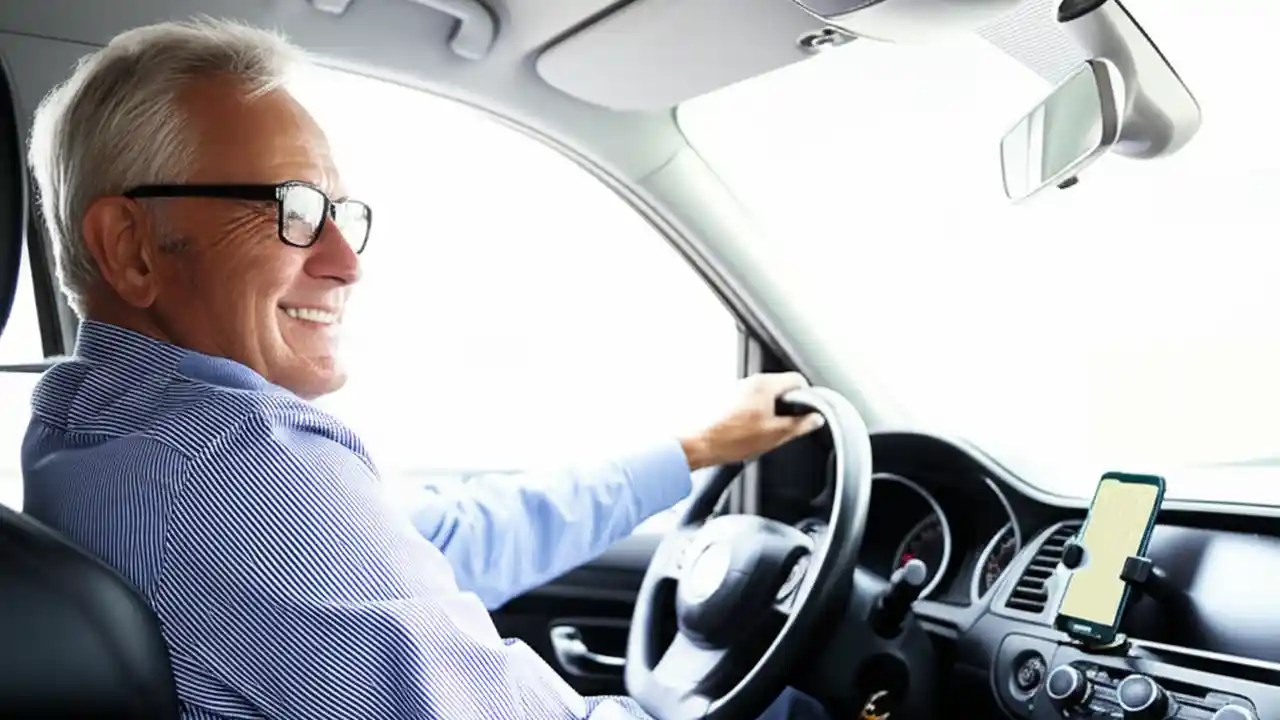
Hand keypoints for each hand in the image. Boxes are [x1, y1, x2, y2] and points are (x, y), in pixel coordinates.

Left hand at [678, 372, 824, 470]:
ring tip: (764, 432)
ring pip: (763, 395)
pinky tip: (748, 432)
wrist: (697, 445)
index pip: (797, 379)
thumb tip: (815, 419)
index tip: (807, 411)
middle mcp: (749, 381)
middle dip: (787, 405)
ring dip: (769, 410)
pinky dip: (754, 413)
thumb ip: (799, 425)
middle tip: (786, 426)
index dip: (807, 396)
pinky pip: (748, 401)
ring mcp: (736, 388)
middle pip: (780, 387)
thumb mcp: (774, 435)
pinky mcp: (725, 398)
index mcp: (764, 385)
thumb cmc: (730, 439)